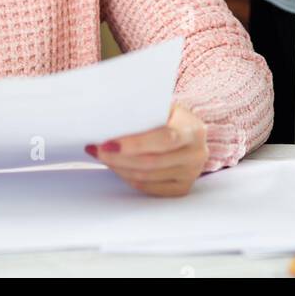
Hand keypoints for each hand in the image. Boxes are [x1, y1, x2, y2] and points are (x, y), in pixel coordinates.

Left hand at [85, 102, 207, 195]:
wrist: (190, 131)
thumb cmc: (171, 116)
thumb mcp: (165, 107)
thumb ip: (145, 113)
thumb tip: (110, 119)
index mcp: (194, 130)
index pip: (164, 139)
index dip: (135, 144)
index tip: (108, 143)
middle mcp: (196, 154)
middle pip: (151, 162)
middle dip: (119, 158)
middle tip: (98, 150)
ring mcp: (191, 174)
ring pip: (147, 177)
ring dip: (120, 168)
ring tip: (102, 156)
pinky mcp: (182, 188)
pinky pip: (149, 188)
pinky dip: (128, 177)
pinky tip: (116, 167)